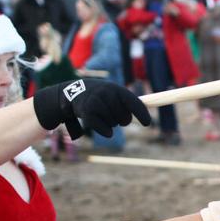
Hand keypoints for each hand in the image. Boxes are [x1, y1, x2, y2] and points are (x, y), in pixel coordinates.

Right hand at [33, 77, 151, 139]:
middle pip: (124, 118)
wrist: (71, 93)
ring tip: (100, 114)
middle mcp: (107, 93)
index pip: (133, 102)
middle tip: (112, 114)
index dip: (141, 113)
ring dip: (109, 124)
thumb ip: (128, 105)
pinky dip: (105, 132)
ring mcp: (96, 101)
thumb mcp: (113, 96)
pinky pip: (103, 128)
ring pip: (113, 124)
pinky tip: (106, 131)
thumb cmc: (99, 97)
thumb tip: (148, 120)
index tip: (147, 123)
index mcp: (117, 89)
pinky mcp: (87, 111)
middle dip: (121, 120)